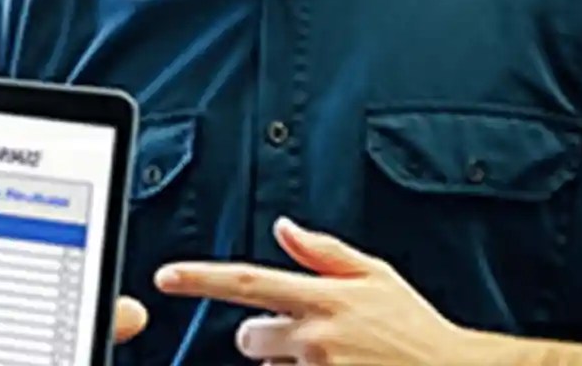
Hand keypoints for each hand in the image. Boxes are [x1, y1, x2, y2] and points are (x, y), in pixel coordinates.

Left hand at [155, 217, 467, 364]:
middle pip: (248, 336)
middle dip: (264, 338)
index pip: (248, 282)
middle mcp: (316, 338)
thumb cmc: (416, 331)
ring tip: (336, 362)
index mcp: (324, 299)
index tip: (165, 277)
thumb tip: (284, 228)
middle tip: (308, 340)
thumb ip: (324, 253)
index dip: (200, 279)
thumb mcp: (377, 278)